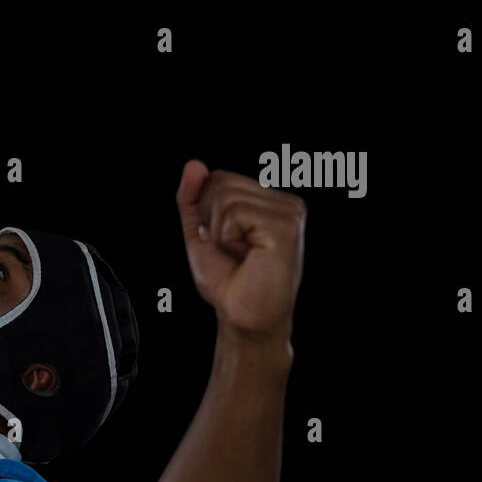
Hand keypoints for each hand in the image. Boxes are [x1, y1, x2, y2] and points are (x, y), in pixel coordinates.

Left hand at [175, 160, 305, 339]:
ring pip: (226, 196)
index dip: (205, 212)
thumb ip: (193, 198)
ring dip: (219, 232)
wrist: (243, 316)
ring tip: (240, 254)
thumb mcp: (200, 233)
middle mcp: (284, 202)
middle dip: (210, 220)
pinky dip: (227, 238)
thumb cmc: (228, 281)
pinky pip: (234, 213)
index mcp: (269, 201)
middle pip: (221, 182)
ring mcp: (289, 212)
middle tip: (231, 250)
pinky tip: (247, 256)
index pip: (219, 178)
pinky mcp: (285, 225)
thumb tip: (193, 165)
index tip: (223, 242)